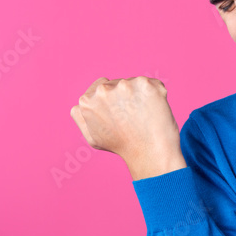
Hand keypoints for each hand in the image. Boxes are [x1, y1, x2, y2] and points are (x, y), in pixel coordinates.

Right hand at [70, 76, 185, 177]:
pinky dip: (155, 94)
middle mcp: (102, 90)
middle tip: (133, 117)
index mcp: (86, 101)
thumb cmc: (122, 147)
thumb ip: (81, 117)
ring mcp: (124, 85)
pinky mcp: (145, 84)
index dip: (113, 100)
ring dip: (140, 95)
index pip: (100, 86)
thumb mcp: (92, 137)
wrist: (149, 153)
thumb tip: (80, 104)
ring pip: (134, 84)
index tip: (121, 113)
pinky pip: (152, 83)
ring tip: (144, 116)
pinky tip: (154, 110)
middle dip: (125, 96)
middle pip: (117, 84)